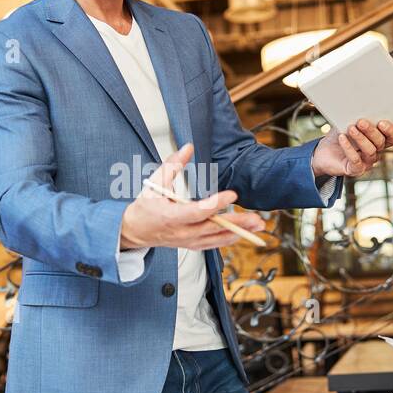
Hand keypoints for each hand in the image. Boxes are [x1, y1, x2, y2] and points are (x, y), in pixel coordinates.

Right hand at [120, 143, 265, 249]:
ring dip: (240, 232)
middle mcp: (181, 232)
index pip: (197, 212)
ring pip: (217, 239)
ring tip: (258, 225)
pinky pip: (214, 244)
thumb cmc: (145, 207)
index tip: (232, 194)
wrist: (134, 231)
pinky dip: (230, 239)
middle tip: (256, 218)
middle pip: (214, 228)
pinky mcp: (192, 245)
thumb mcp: (154, 183)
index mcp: (171, 216)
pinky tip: (244, 233)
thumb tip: (187, 147)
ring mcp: (188, 241)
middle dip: (237, 223)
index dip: (216, 204)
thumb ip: (172, 165)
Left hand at [311, 119, 392, 177]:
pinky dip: (349, 148)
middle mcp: (375, 152)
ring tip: (350, 128)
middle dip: (371, 131)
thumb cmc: (339, 136)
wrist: (323, 152)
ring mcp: (366, 162)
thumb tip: (358, 107)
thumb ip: (356, 117)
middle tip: (361, 121)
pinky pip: (356, 161)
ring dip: (360, 138)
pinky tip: (342, 138)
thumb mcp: (347, 123)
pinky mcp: (355, 170)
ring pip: (370, 151)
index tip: (382, 122)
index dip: (391, 131)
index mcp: (378, 140)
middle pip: (380, 143)